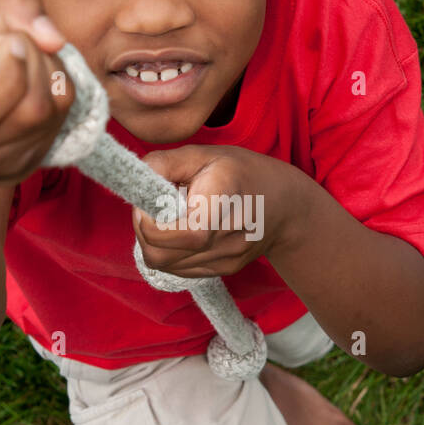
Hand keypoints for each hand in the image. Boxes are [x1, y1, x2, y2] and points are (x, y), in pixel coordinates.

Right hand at [0, 0, 74, 188]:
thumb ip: (6, 8)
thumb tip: (53, 37)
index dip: (8, 72)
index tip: (10, 40)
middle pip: (31, 108)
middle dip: (36, 60)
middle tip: (18, 40)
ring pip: (52, 113)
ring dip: (51, 71)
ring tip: (26, 56)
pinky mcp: (25, 165)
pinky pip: (60, 120)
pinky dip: (55, 88)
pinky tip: (33, 77)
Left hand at [132, 144, 301, 278]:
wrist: (286, 205)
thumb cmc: (243, 172)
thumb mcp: (205, 154)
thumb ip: (165, 163)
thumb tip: (137, 181)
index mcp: (222, 202)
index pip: (175, 233)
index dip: (148, 222)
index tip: (146, 203)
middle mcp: (226, 238)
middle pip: (161, 256)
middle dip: (144, 233)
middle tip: (152, 210)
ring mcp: (226, 259)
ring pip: (165, 266)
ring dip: (156, 243)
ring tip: (173, 217)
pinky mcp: (223, 270)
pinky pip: (179, 270)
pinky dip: (170, 252)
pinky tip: (183, 230)